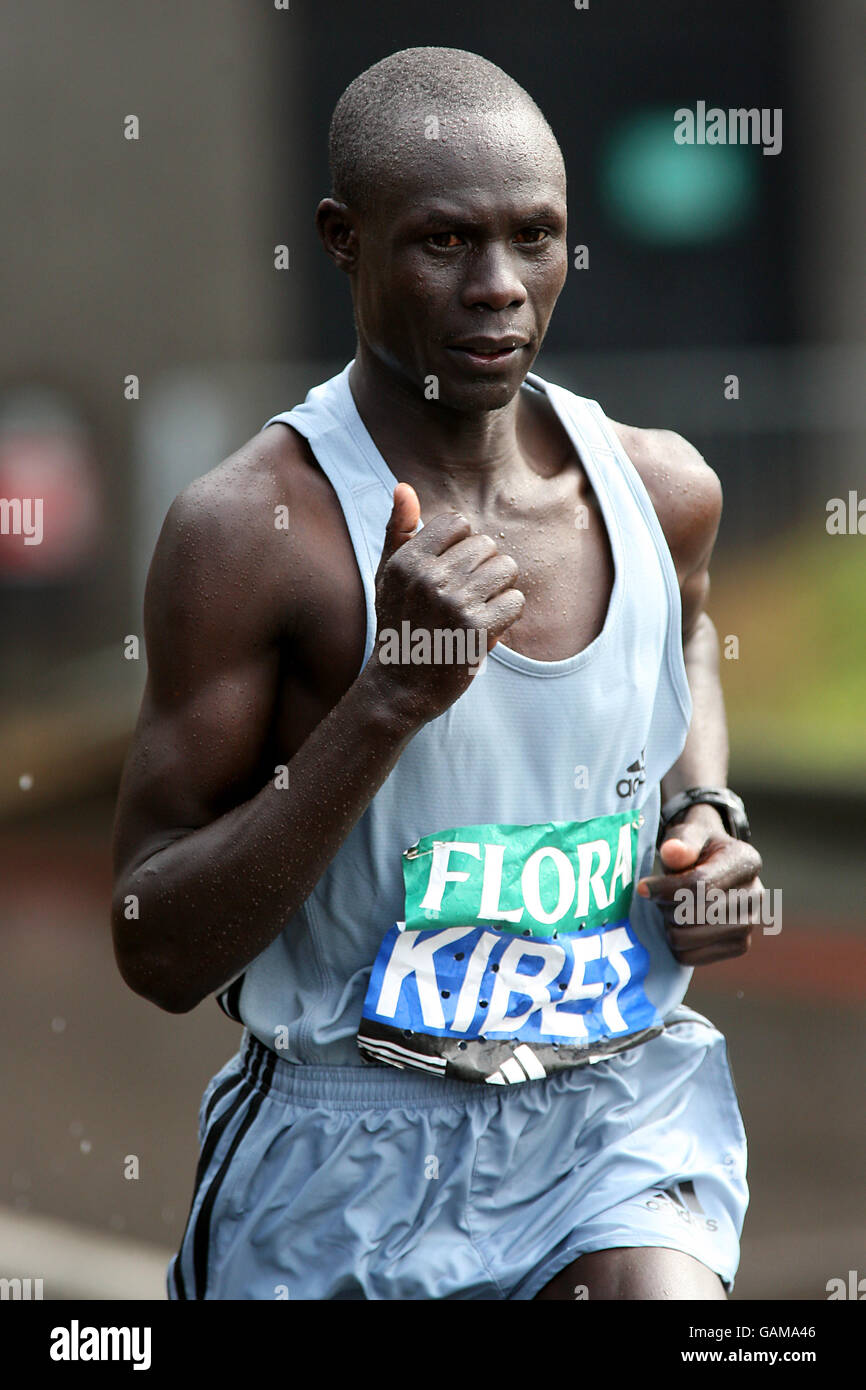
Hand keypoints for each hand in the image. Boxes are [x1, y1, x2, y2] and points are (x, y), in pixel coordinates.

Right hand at [366, 483, 524, 722]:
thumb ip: (398, 531)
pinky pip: (516, 601)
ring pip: (507, 569)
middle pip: (487, 545)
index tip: (452, 570)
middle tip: (467, 596)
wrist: (399, 686)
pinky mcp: (477, 630)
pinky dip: (507, 615)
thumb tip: (404, 486)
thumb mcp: (388, 577)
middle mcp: (429, 578)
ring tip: (479, 608)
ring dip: (500, 590)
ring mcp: (454, 604)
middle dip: (484, 569)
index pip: (458, 523)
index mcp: (408, 561)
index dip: (462, 544)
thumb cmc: (399, 625)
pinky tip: (487, 628)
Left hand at [636, 805, 763, 964]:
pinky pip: (692, 958)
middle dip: (667, 906)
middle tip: (661, 897)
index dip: (666, 889)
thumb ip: (681, 842)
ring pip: (689, 938)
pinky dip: (676, 945)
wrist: (710, 864)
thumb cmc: (696, 848)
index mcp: (746, 861)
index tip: (643, 888)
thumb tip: (672, 852)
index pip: (701, 885)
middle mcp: (755, 894)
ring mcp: (750, 923)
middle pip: (694, 914)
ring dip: (670, 925)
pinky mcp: (739, 946)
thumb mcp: (687, 835)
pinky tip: (680, 926)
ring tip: (672, 909)